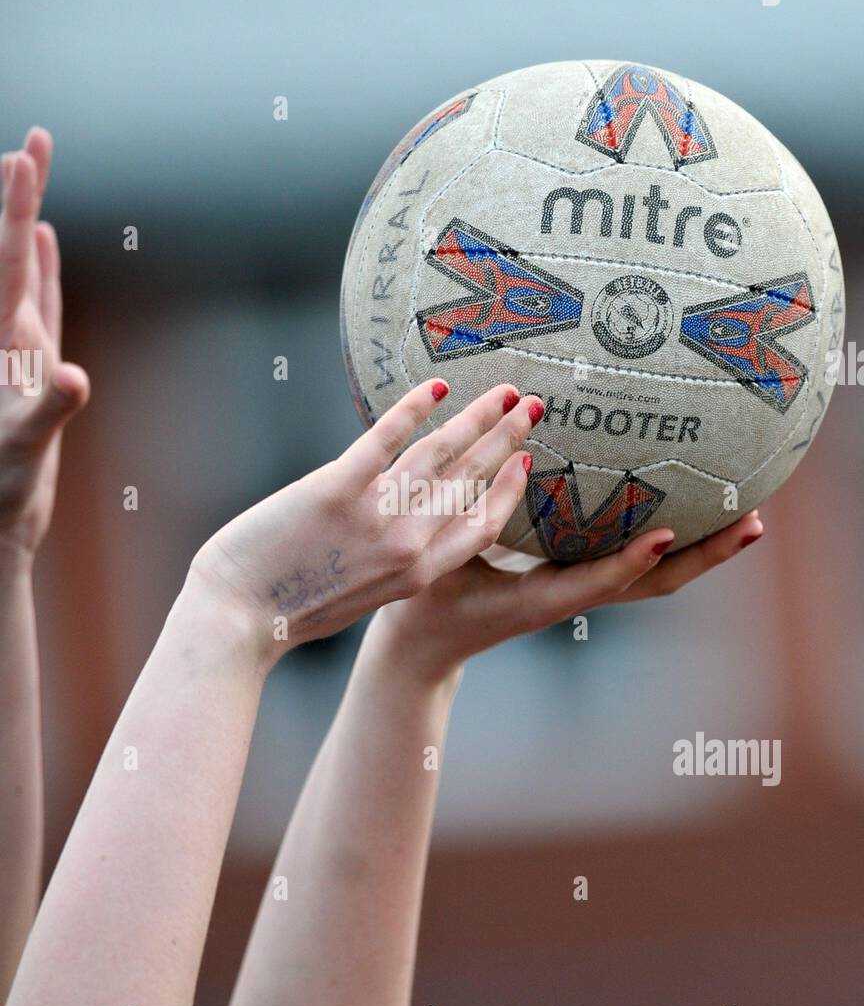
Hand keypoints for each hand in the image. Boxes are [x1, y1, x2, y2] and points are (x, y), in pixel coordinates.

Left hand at [0, 130, 88, 560]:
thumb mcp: (20, 447)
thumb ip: (47, 410)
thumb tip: (75, 379)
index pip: (4, 261)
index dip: (14, 206)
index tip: (25, 153)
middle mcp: (1, 335)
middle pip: (6, 251)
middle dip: (16, 195)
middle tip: (32, 139)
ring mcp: (13, 347)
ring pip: (19, 269)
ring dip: (24, 223)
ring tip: (27, 175)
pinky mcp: (29, 366)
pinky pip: (38, 301)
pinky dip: (42, 269)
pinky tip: (45, 241)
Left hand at [189, 380, 541, 665]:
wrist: (237, 617)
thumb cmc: (287, 610)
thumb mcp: (358, 594)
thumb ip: (388, 562)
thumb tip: (396, 526)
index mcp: (417, 575)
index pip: (483, 526)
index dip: (509, 491)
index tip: (527, 461)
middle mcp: (407, 545)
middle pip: (472, 481)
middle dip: (506, 440)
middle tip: (532, 407)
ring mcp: (375, 516)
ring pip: (440, 455)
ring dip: (477, 418)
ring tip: (503, 392)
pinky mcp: (335, 489)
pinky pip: (385, 439)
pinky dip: (412, 408)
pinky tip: (435, 387)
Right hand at [371, 511, 763, 680]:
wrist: (424, 648)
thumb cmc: (424, 602)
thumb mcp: (439, 560)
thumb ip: (467, 514)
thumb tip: (503, 453)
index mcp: (538, 599)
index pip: (597, 583)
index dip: (632, 561)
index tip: (668, 534)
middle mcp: (570, 598)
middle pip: (654, 583)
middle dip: (705, 557)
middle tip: (752, 523)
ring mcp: (578, 592)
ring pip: (655, 579)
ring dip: (703, 553)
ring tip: (747, 519)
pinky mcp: (575, 582)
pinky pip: (635, 565)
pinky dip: (671, 545)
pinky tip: (690, 516)